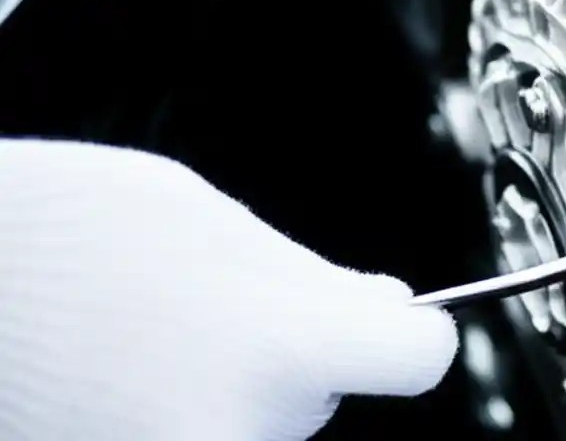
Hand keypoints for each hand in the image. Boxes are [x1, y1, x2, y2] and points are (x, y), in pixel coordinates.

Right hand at [0, 140, 455, 440]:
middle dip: (301, 355)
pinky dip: (187, 411)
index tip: (405, 319)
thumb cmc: (70, 237)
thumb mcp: (216, 224)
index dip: (416, 331)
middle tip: (215, 306)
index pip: (418, 358)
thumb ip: (315, 279)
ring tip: (158, 333)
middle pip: (328, 396)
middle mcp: (245, 435)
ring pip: (266, 426)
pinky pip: (208, 440)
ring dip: (240, 387)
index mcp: (283, 349)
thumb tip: (388, 308)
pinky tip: (133, 370)